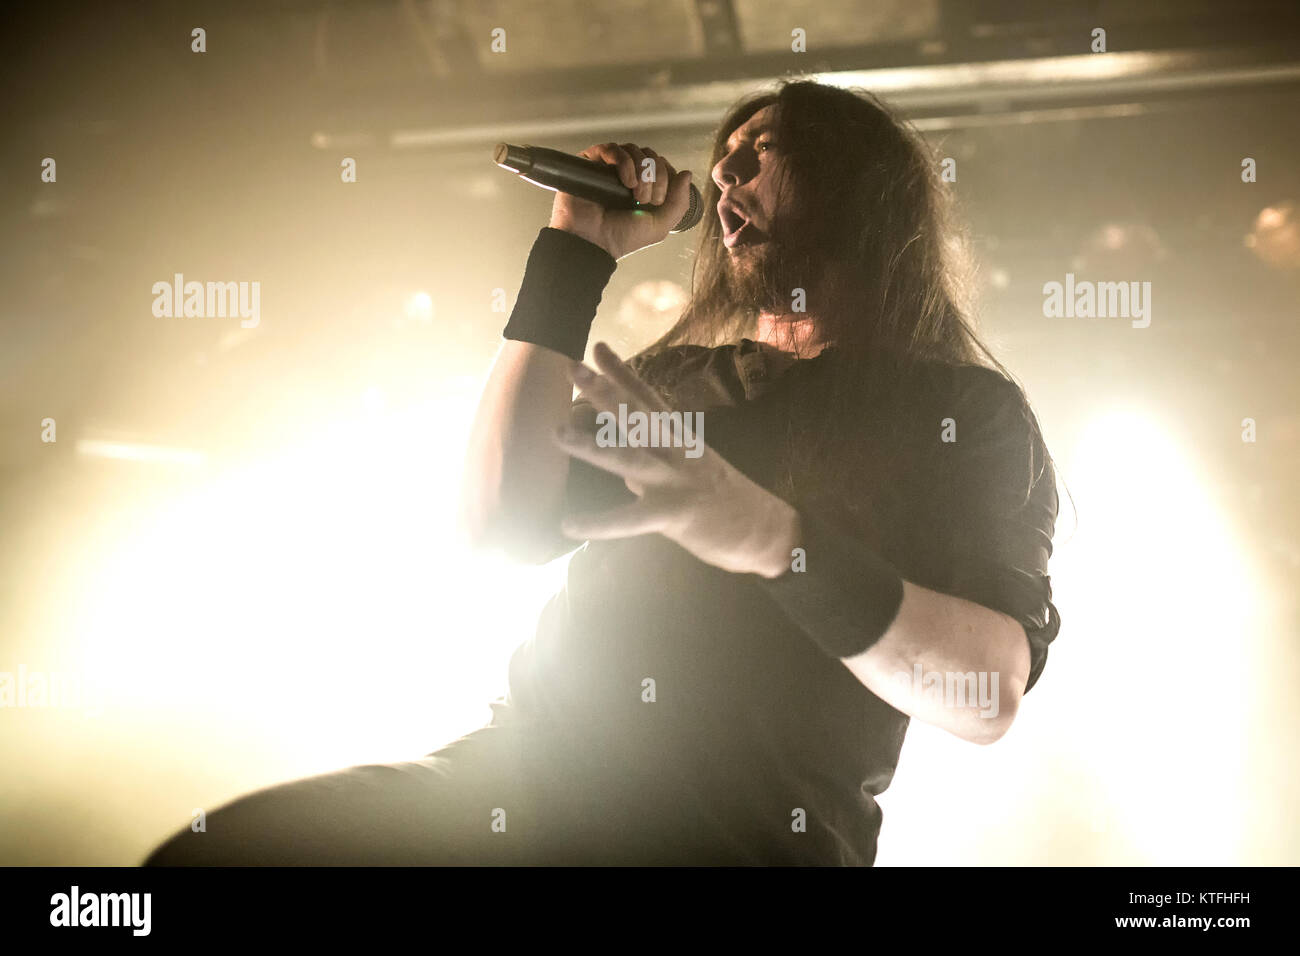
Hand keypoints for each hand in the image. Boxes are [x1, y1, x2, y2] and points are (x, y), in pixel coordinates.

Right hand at [548, 143, 693, 260]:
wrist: (593, 242)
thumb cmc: (622, 237)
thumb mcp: (660, 225)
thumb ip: (679, 202)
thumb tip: (686, 173)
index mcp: (644, 187)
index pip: (662, 166)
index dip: (667, 177)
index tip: (660, 200)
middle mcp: (627, 174)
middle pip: (651, 156)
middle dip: (657, 176)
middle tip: (647, 200)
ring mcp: (609, 167)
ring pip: (634, 150)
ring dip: (642, 170)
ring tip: (636, 194)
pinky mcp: (591, 163)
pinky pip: (612, 149)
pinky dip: (625, 162)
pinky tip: (627, 181)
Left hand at [553, 342, 799, 577]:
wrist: (768, 531)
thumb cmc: (726, 503)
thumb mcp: (689, 473)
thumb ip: (655, 466)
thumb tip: (624, 471)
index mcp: (680, 439)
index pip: (647, 398)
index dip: (622, 372)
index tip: (598, 346)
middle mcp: (676, 451)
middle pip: (636, 415)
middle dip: (603, 390)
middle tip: (571, 365)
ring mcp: (676, 479)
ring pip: (629, 457)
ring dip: (591, 445)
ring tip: (555, 432)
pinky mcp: (676, 513)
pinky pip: (632, 518)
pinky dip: (600, 522)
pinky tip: (568, 524)